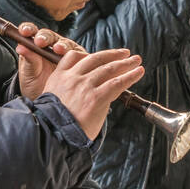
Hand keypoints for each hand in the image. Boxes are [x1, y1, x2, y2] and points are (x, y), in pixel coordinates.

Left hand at [15, 23, 73, 98]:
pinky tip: (75, 58)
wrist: (48, 101)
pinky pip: (80, 55)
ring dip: (62, 45)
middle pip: (50, 36)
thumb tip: (20, 47)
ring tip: (58, 49)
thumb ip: (28, 59)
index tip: (24, 32)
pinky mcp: (79, 60)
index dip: (29, 29)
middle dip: (45, 37)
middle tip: (40, 42)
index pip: (33, 32)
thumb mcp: (29, 72)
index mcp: (37, 45)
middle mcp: (52, 45)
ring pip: (66, 44)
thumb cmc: (35, 84)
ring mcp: (66, 52)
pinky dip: (78, 55)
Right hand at [17, 25, 143, 139]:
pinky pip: (117, 83)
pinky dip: (130, 76)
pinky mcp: (96, 97)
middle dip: (113, 55)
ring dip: (126, 63)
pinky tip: (138, 72)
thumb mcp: (52, 100)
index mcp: (59, 77)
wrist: (52, 134)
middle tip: (125, 53)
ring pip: (109, 69)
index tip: (101, 55)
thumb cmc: (53, 123)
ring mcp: (85, 86)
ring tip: (136, 61)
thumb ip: (67, 91)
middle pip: (96, 59)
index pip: (74, 56)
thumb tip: (85, 92)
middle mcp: (72, 78)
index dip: (90, 54)